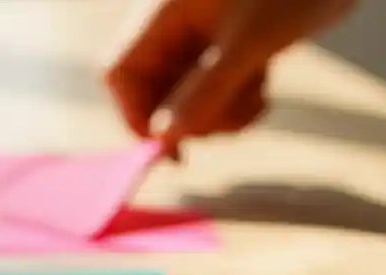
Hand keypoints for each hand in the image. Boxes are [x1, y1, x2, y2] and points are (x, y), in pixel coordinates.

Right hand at [104, 0, 355, 157]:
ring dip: (220, 113)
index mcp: (162, 11)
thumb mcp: (250, 43)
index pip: (121, 73)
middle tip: (234, 118)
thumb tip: (165, 138)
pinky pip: (214, 92)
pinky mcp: (227, 47)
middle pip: (154, 93)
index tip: (170, 150)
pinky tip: (263, 89)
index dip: (137, 116)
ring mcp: (200, 38)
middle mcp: (174, 25)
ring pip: (187, 99)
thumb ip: (205, 90)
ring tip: (258, 95)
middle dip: (192, 118)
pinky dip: (236, 103)